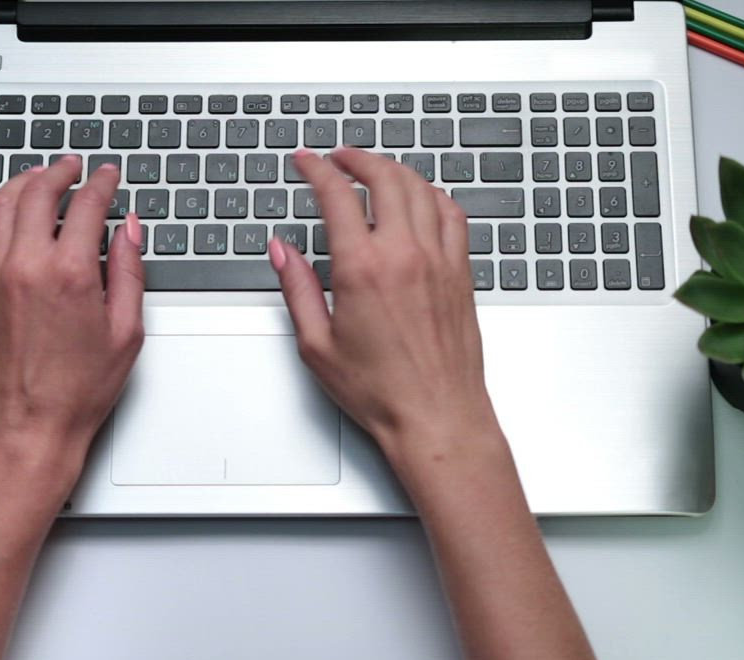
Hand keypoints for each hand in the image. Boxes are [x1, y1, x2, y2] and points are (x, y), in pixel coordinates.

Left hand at [0, 156, 145, 501]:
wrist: (24, 429)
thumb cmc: (75, 393)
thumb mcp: (125, 333)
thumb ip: (127, 272)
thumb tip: (128, 230)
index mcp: (68, 274)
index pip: (85, 205)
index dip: (101, 183)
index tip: (107, 177)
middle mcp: (23, 267)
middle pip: (36, 193)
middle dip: (58, 172)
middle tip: (71, 167)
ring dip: (21, 185)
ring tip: (37, 180)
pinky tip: (4, 216)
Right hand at [270, 147, 497, 468]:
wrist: (437, 417)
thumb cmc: (382, 392)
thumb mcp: (317, 345)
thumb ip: (297, 289)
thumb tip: (282, 251)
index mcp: (363, 269)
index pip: (337, 194)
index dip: (317, 169)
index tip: (305, 161)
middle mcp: (406, 255)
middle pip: (384, 177)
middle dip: (356, 158)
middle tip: (339, 158)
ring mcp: (439, 260)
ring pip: (420, 188)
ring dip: (394, 170)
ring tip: (374, 170)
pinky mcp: (461, 272)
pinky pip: (452, 214)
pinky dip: (433, 195)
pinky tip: (421, 198)